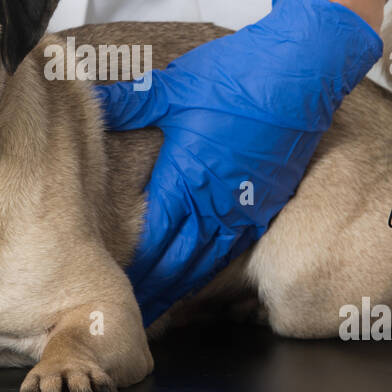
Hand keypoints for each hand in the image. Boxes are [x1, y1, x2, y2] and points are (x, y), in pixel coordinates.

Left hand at [93, 0, 383, 323]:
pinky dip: (216, 268)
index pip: (154, 240)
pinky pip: (235, 246)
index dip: (136, 272)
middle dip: (156, 291)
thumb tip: (90, 98)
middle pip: (179, 261)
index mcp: (187, 176)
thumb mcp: (173, 85)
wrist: (301, 71)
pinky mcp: (266, 201)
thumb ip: (130, 101)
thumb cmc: (238, 74)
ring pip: (208, 260)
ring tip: (164, 311)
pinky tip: (205, 277)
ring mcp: (244, 205)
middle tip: (136, 319)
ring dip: (184, 287)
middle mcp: (215, 201)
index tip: (118, 294)